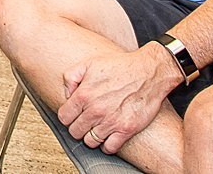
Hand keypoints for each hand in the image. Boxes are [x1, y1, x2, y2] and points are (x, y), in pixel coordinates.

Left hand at [58, 45, 177, 154]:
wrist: (148, 72)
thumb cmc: (120, 66)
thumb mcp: (88, 63)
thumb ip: (70, 77)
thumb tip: (66, 95)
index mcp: (84, 95)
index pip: (64, 118)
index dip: (68, 116)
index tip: (74, 114)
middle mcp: (95, 111)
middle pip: (75, 132)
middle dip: (78, 127)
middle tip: (85, 121)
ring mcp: (111, 122)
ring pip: (90, 142)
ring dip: (91, 136)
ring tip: (97, 128)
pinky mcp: (126, 129)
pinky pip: (109, 148)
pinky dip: (106, 146)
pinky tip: (108, 136)